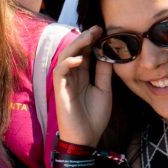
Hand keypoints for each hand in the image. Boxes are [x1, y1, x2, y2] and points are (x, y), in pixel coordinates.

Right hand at [52, 28, 113, 146]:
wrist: (86, 139)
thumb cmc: (94, 116)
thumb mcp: (104, 90)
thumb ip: (104, 72)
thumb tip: (108, 54)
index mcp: (83, 76)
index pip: (86, 53)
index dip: (92, 41)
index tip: (104, 30)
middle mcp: (72, 76)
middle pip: (74, 51)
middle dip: (85, 38)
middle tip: (97, 28)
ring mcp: (65, 83)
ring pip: (65, 57)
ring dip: (76, 45)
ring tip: (89, 36)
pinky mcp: (59, 91)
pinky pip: (59, 72)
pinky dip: (68, 63)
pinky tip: (80, 59)